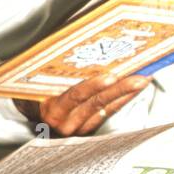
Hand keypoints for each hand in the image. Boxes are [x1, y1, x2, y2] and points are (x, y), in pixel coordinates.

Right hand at [19, 71, 149, 136]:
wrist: (31, 119)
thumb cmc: (32, 96)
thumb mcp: (37, 84)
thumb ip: (53, 70)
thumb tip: (74, 42)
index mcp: (50, 109)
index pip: (73, 97)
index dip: (93, 87)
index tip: (110, 76)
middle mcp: (64, 122)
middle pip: (95, 103)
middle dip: (120, 89)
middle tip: (138, 77)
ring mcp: (77, 128)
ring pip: (105, 110)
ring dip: (126, 94)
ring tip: (142, 80)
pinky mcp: (87, 130)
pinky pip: (107, 115)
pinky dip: (121, 101)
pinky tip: (133, 90)